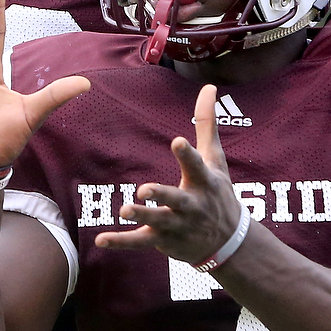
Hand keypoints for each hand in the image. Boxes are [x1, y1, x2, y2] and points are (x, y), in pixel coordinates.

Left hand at [95, 84, 242, 262]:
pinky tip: (101, 239)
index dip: (187, 154)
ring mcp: (177, 225)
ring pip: (157, 221)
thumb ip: (207, 123)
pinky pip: (140, 242)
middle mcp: (191, 205)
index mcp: (204, 181)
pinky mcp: (164, 240)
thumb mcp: (216, 159)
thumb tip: (209, 88)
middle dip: (162, 195)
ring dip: (142, 216)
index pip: (196, 165)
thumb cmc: (219, 192)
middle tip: (144, 189)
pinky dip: (121, 242)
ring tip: (123, 210)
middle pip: (176, 200)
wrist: (229, 242)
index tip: (178, 141)